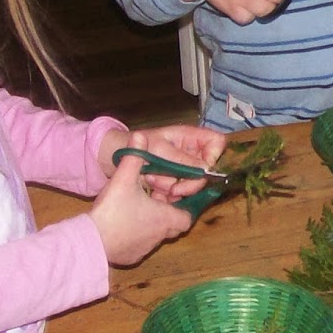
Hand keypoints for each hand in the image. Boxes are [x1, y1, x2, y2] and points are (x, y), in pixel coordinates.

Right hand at [87, 145, 193, 266]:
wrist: (91, 241)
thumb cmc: (113, 210)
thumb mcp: (124, 179)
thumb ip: (134, 156)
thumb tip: (140, 135)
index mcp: (164, 218)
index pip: (187, 218)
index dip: (184, 208)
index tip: (173, 198)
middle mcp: (159, 236)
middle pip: (173, 227)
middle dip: (167, 214)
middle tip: (154, 200)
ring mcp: (145, 249)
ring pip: (155, 236)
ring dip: (150, 224)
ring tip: (136, 210)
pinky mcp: (131, 257)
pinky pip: (139, 246)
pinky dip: (136, 236)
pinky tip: (122, 225)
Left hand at [98, 124, 227, 203]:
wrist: (115, 157)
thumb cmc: (134, 145)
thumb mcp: (158, 150)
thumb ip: (181, 159)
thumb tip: (205, 168)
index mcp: (189, 137)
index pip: (216, 142)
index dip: (214, 156)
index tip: (201, 170)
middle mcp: (190, 152)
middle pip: (206, 169)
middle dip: (188, 182)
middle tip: (172, 189)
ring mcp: (183, 167)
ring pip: (193, 184)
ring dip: (173, 188)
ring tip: (153, 182)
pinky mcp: (175, 181)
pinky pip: (181, 192)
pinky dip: (168, 195)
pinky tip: (154, 190)